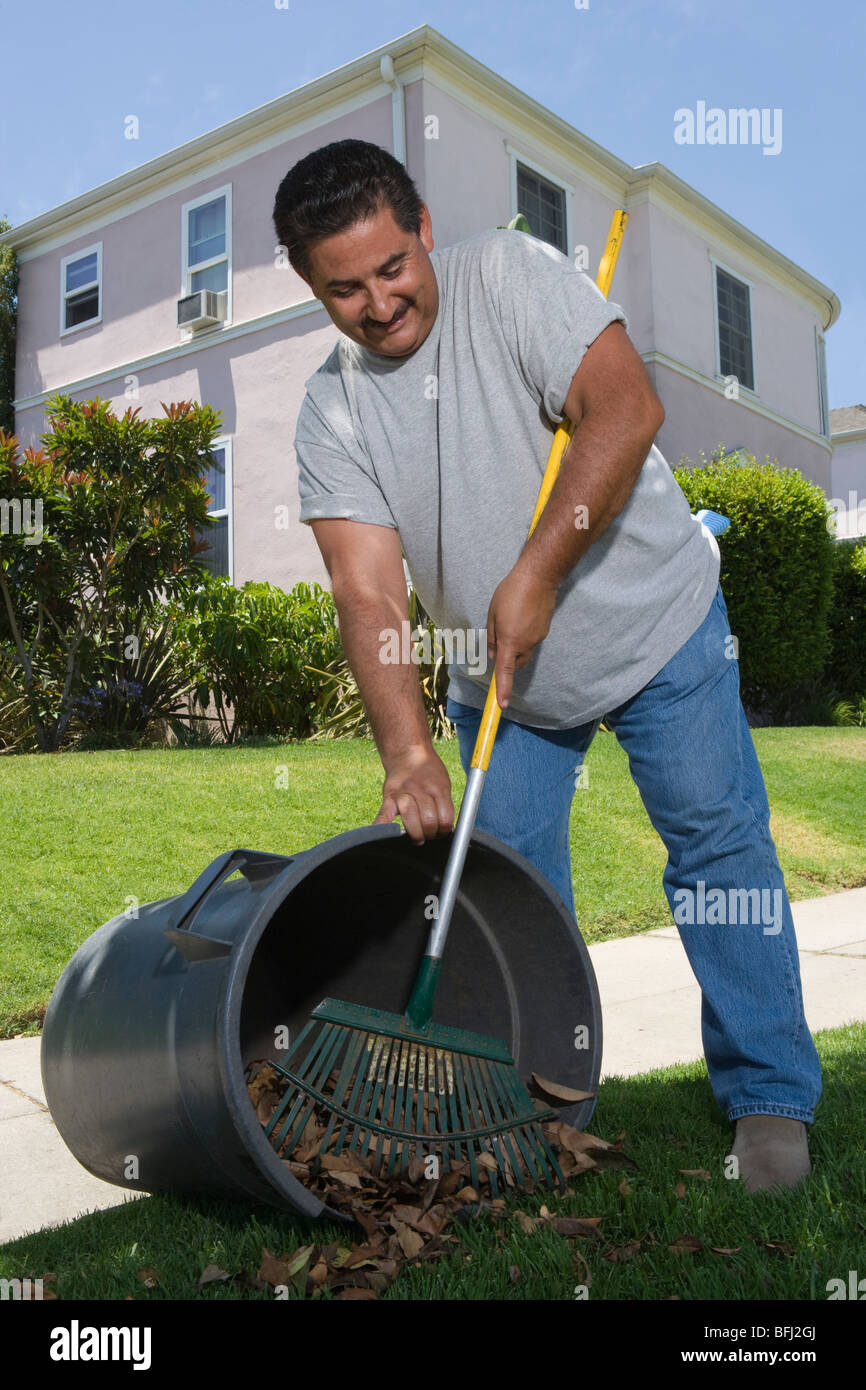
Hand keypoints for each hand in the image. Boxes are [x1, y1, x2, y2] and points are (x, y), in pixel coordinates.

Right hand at [373, 745, 453, 845]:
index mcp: (438, 788)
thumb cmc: (428, 771)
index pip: (445, 819)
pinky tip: (386, 835)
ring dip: (416, 834)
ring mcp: (403, 794)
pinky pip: (384, 815)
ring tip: (418, 838)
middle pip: (429, 821)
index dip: (445, 830)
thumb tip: (448, 830)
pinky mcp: (389, 797)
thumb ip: (445, 805)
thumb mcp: (443, 783)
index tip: (442, 832)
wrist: (407, 752)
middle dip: (431, 834)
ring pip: (411, 820)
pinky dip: (382, 827)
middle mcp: (421, 790)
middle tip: (430, 835)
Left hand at [486, 563, 557, 707]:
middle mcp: (525, 644)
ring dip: (516, 646)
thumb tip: (492, 655)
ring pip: (524, 651)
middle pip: (516, 663)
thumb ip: (492, 637)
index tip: (502, 704)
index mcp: (509, 641)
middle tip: (500, 639)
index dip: (503, 689)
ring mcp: (538, 638)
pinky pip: (532, 640)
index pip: (505, 672)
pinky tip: (522, 616)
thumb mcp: (492, 613)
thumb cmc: (511, 593)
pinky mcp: (545, 630)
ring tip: (511, 621)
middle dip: (508, 660)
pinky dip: (525, 636)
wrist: (539, 577)